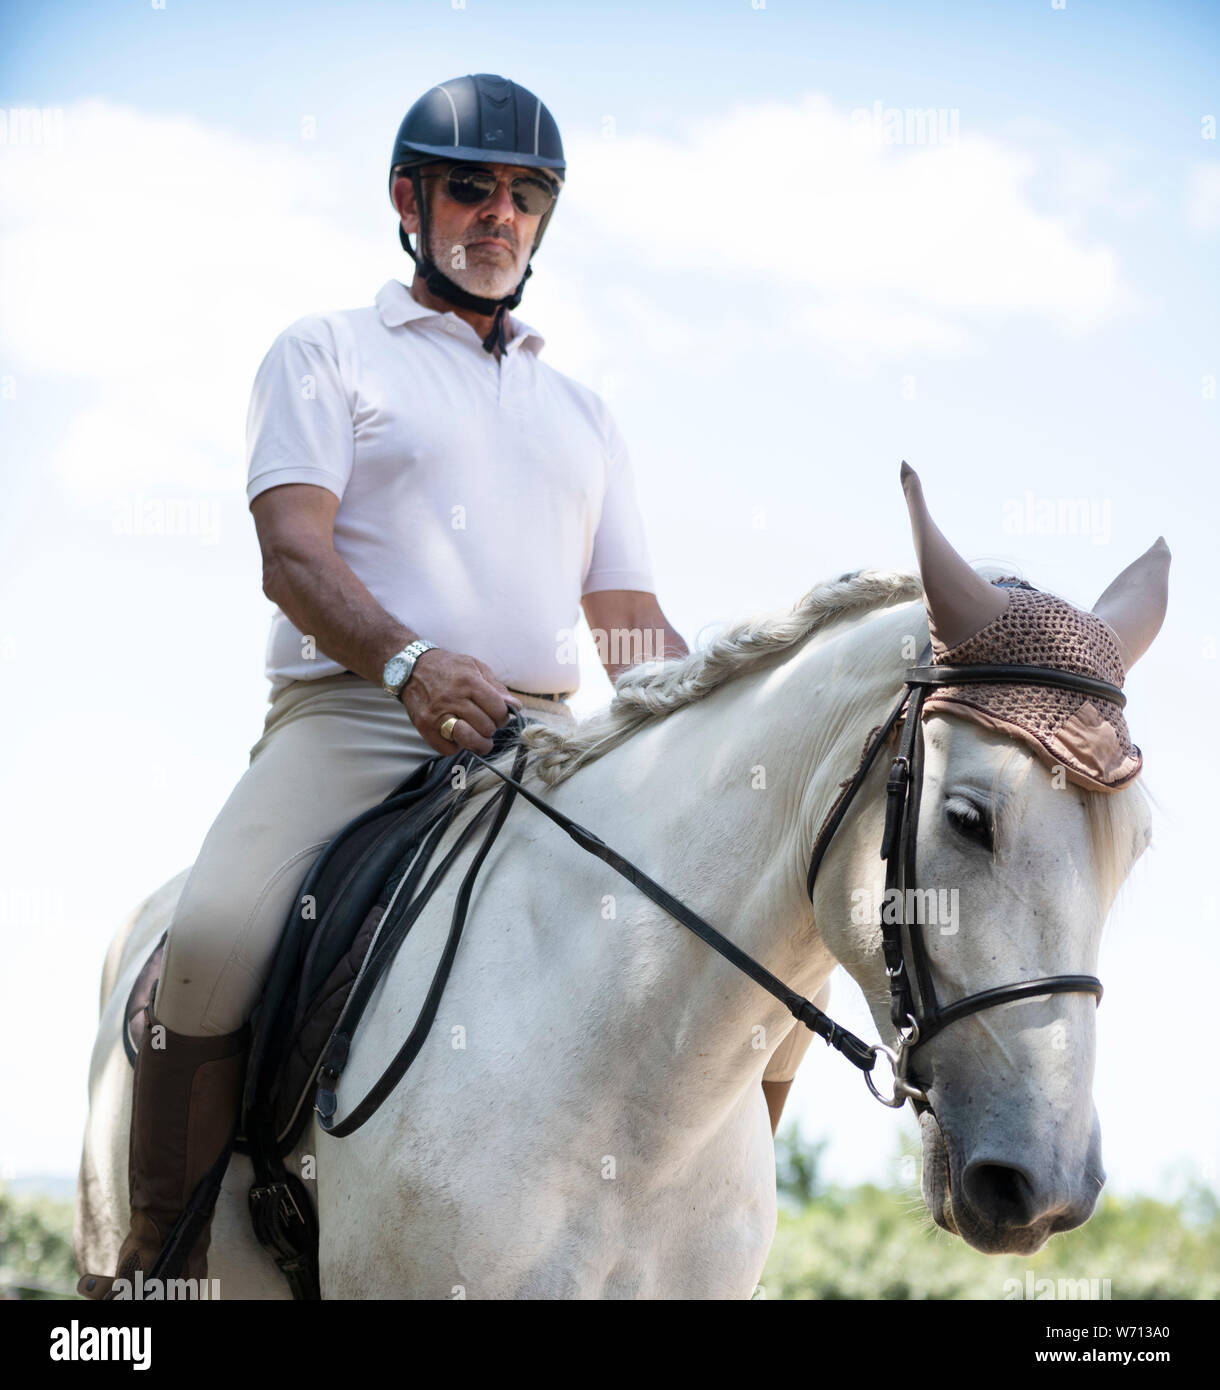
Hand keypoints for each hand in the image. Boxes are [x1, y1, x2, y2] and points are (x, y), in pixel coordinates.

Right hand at [398, 648, 521, 754]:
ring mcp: (437, 714)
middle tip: (488, 724)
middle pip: (486, 727)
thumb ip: (496, 687)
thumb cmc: (448, 667)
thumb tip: (514, 706)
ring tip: (481, 740)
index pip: (498, 710)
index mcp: (468, 682)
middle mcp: (452, 698)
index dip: (503, 715)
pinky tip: (458, 737)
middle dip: (492, 728)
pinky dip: (456, 747)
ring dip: (479, 744)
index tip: (499, 714)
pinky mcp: (424, 726)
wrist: (411, 667)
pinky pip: (447, 749)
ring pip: (468, 740)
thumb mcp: (475, 667)